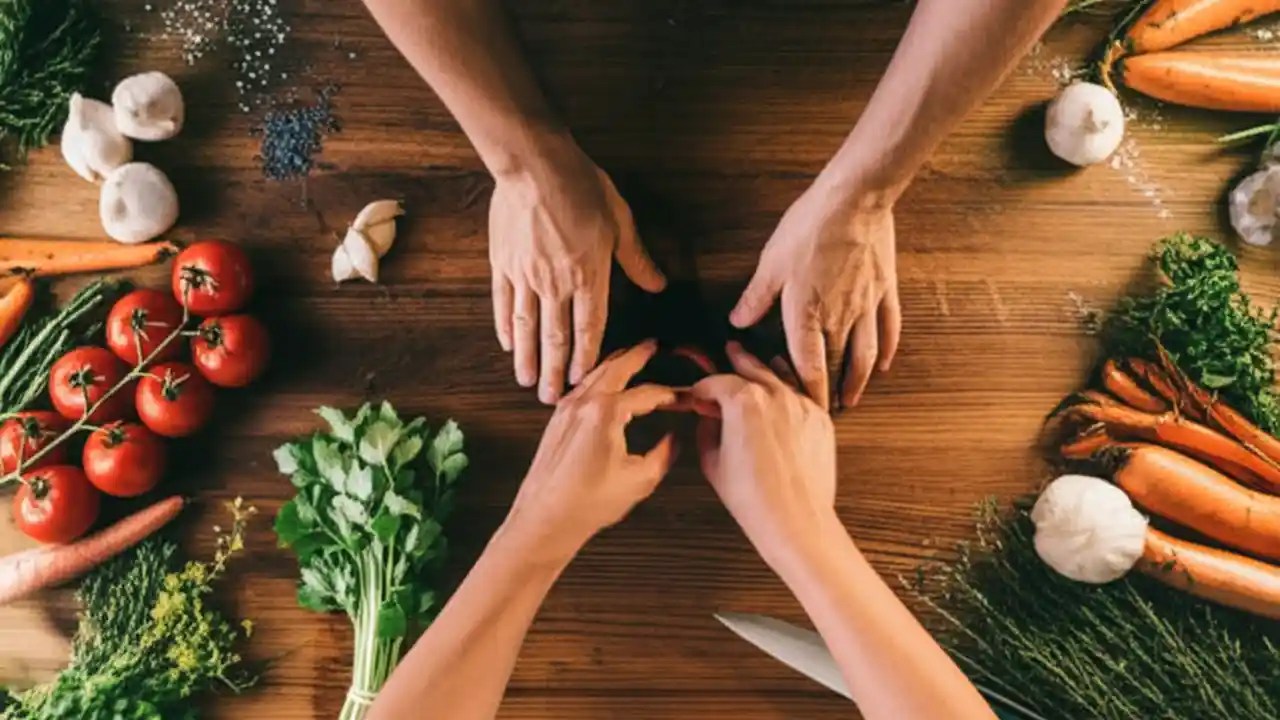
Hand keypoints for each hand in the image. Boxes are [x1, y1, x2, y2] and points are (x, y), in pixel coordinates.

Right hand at [489, 148, 665, 403]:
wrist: (534, 163)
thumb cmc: (581, 186)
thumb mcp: (620, 220)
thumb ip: (637, 259)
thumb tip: (659, 285)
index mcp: (588, 276)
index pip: (590, 328)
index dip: (587, 358)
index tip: (584, 382)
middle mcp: (555, 284)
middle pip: (555, 337)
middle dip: (555, 371)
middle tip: (551, 400)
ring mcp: (524, 276)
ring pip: (526, 327)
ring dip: (527, 358)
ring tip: (526, 381)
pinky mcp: (502, 263)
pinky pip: (503, 302)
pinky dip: (505, 325)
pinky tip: (507, 342)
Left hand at [503, 341, 677, 559]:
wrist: (545, 519)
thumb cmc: (586, 503)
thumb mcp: (639, 480)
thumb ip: (663, 455)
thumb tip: (673, 441)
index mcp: (606, 413)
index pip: (647, 393)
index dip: (669, 394)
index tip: (682, 397)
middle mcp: (583, 404)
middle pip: (615, 367)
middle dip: (636, 354)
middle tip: (652, 345)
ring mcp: (565, 410)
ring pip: (594, 374)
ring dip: (614, 363)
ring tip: (629, 357)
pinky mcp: (556, 422)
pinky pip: (580, 388)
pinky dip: (596, 378)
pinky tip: (601, 385)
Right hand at [691, 342, 837, 565]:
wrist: (795, 520)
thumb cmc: (752, 497)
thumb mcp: (712, 462)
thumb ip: (707, 431)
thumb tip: (709, 418)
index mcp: (742, 401)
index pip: (716, 381)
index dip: (702, 389)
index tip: (697, 397)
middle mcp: (775, 394)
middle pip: (751, 367)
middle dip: (737, 360)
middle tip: (730, 350)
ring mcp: (802, 405)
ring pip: (781, 375)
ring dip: (766, 369)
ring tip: (758, 361)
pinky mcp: (820, 419)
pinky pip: (803, 394)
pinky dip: (790, 390)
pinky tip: (785, 391)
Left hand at [730, 182, 900, 409]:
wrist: (854, 200)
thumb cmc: (809, 228)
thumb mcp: (771, 263)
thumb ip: (756, 298)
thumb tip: (737, 321)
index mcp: (807, 315)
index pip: (808, 367)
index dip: (808, 393)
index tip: (806, 411)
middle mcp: (840, 318)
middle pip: (837, 365)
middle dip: (831, 392)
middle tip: (825, 411)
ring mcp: (867, 306)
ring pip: (866, 354)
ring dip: (859, 380)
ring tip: (853, 398)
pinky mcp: (885, 290)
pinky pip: (890, 328)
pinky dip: (887, 349)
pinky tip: (884, 363)